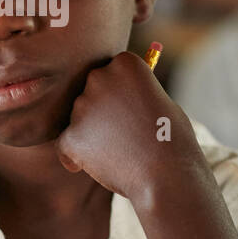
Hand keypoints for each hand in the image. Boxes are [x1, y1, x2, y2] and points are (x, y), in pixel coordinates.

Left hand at [54, 51, 203, 201]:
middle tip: (122, 135)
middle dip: (102, 109)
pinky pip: (65, 143)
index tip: (131, 110)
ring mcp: (83, 106)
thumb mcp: (161, 103)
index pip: (112, 71)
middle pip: (92, 90)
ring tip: (119, 154)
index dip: (121, 93)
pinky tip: (90, 166)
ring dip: (91, 133)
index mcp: (125, 63)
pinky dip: (74, 156)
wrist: (169, 175)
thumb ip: (134, 95)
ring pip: (79, 117)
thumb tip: (113, 98)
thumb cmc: (173, 141)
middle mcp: (100, 77)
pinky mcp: (71, 135)